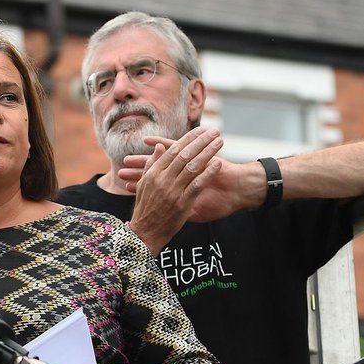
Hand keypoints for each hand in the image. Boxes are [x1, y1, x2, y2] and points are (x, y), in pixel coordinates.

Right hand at [116, 128, 223, 252]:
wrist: (145, 233)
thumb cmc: (145, 208)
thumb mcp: (143, 185)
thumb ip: (151, 165)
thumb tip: (157, 147)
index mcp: (153, 174)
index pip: (173, 150)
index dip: (188, 138)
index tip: (201, 130)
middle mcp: (162, 180)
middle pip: (185, 155)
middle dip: (201, 141)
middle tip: (214, 131)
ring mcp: (173, 191)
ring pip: (192, 167)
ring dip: (208, 152)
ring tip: (220, 142)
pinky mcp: (182, 203)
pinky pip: (197, 184)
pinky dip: (208, 174)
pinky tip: (218, 164)